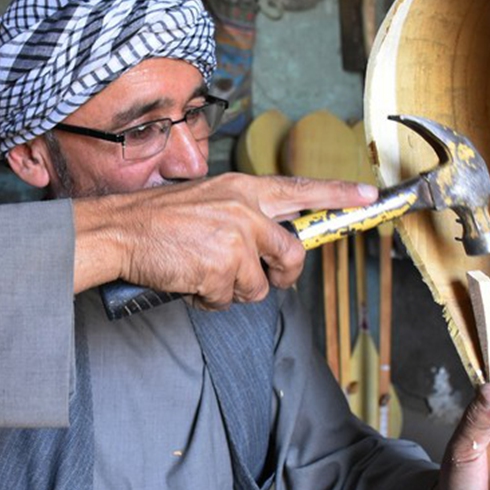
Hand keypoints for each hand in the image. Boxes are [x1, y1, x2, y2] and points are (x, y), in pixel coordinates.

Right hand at [72, 172, 377, 306]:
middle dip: (281, 277)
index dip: (339, 193)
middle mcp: (244, 210)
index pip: (301, 189)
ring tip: (202, 274)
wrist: (120, 229)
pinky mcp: (219, 268)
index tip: (368, 196)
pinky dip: (207, 299)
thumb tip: (271, 241)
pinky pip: (227, 300)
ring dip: (232, 291)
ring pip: (258, 287)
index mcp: (242, 189)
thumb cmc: (157, 219)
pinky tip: (188, 281)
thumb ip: (242, 214)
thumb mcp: (207, 200)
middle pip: (291, 255)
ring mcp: (234, 240)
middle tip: (263, 279)